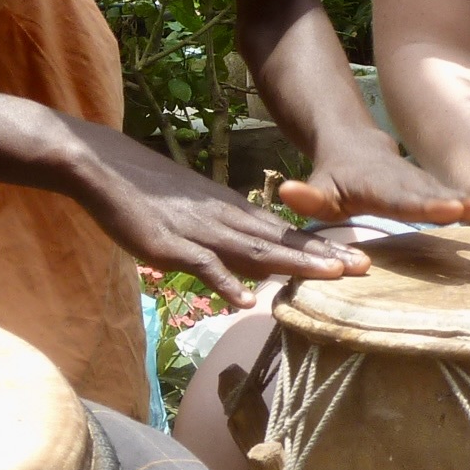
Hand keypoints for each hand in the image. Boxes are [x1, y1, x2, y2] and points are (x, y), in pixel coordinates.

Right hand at [68, 122, 367, 305]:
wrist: (105, 169)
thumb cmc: (147, 193)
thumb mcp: (195, 216)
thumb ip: (222, 242)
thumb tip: (249, 272)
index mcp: (231, 213)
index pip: (284, 233)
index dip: (320, 249)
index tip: (357, 261)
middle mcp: (224, 220)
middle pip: (280, 242)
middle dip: (322, 257)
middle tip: (364, 268)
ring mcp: (199, 232)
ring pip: (254, 250)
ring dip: (293, 264)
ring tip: (329, 277)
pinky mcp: (170, 244)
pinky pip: (202, 264)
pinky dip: (225, 281)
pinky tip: (246, 300)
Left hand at [278, 131, 469, 226]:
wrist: (355, 146)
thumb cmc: (335, 177)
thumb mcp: (316, 187)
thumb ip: (307, 195)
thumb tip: (286, 190)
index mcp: (384, 189)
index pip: (407, 199)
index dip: (427, 205)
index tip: (449, 210)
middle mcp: (412, 186)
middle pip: (444, 196)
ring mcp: (430, 187)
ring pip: (464, 195)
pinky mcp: (441, 192)